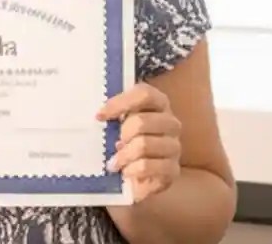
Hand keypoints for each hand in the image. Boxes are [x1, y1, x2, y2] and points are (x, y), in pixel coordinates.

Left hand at [97, 81, 181, 201]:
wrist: (141, 177)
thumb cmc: (127, 144)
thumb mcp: (119, 124)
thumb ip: (113, 113)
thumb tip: (98, 114)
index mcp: (159, 104)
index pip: (145, 94)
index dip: (120, 103)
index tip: (99, 116)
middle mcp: (171, 123)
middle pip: (142, 121)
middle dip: (123, 133)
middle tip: (114, 144)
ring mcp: (174, 146)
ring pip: (144, 145)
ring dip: (124, 155)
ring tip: (115, 162)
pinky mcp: (172, 169)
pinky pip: (147, 166)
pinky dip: (131, 169)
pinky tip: (125, 172)